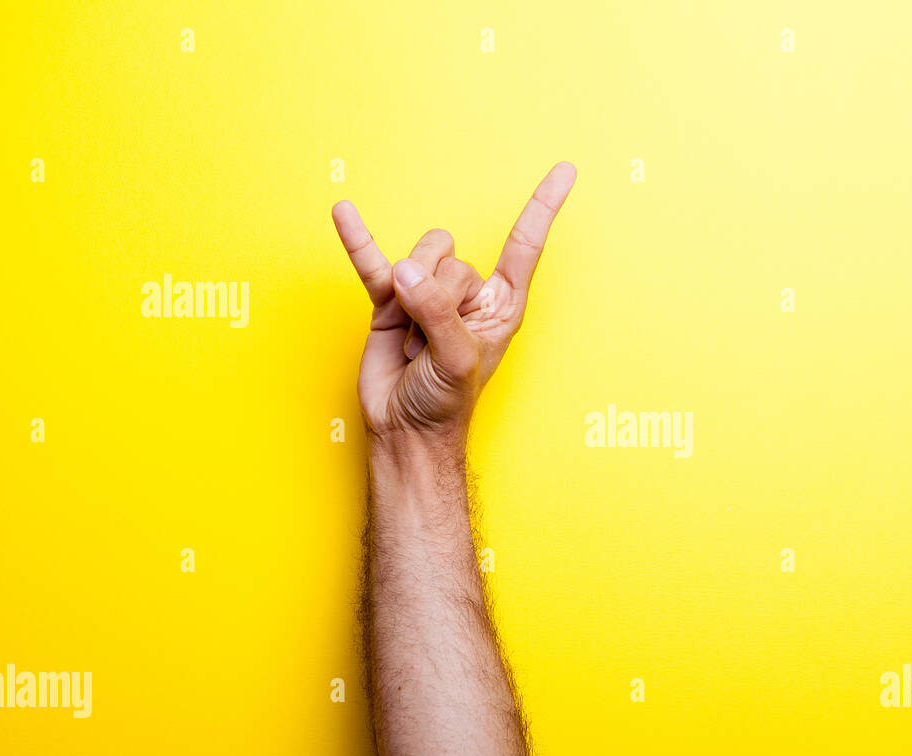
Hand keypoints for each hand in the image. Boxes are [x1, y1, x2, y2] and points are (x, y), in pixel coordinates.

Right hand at [332, 162, 575, 450]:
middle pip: (453, 256)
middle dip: (438, 297)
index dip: (543, 207)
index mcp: (501, 305)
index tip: (566, 170)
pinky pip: (372, 261)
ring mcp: (426, 292)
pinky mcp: (390, 299)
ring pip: (419, 255)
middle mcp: (467, 293)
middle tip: (433, 341)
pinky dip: (359, 239)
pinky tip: (344, 212)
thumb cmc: (445, 402)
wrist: (405, 429)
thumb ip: (438, 312)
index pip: (524, 246)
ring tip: (411, 338)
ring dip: (410, 295)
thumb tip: (407, 272)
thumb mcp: (456, 359)